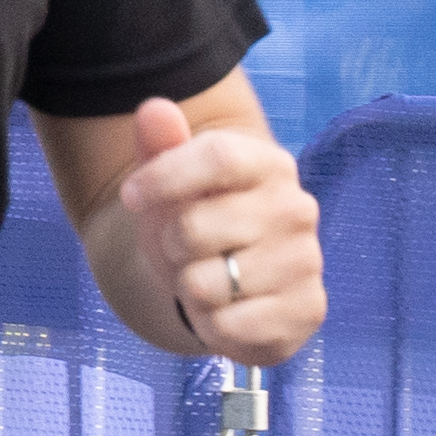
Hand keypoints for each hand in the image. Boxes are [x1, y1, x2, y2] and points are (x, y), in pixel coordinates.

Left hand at [113, 98, 323, 364]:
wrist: (231, 286)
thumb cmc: (197, 223)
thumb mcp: (171, 183)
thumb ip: (161, 145)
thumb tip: (153, 109)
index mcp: (270, 164)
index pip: (218, 155)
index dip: (163, 176)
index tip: (129, 196)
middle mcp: (297, 209)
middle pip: (195, 227)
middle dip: (170, 245)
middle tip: (185, 249)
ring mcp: (305, 261)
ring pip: (204, 283)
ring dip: (189, 288)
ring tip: (209, 279)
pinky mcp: (306, 311)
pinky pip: (226, 326)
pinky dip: (211, 326)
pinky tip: (226, 312)